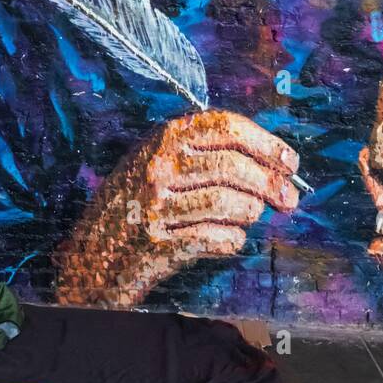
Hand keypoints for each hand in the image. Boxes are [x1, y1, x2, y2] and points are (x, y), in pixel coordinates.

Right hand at [55, 109, 298, 306]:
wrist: (92, 255)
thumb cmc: (134, 204)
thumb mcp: (158, 161)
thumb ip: (203, 152)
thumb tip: (270, 159)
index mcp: (163, 139)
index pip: (226, 127)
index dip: (267, 143)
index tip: (290, 162)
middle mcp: (158, 168)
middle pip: (235, 168)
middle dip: (272, 184)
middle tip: (289, 200)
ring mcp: (157, 207)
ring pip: (231, 204)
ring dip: (251, 214)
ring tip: (249, 218)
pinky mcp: (160, 244)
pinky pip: (218, 239)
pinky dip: (233, 240)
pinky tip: (229, 239)